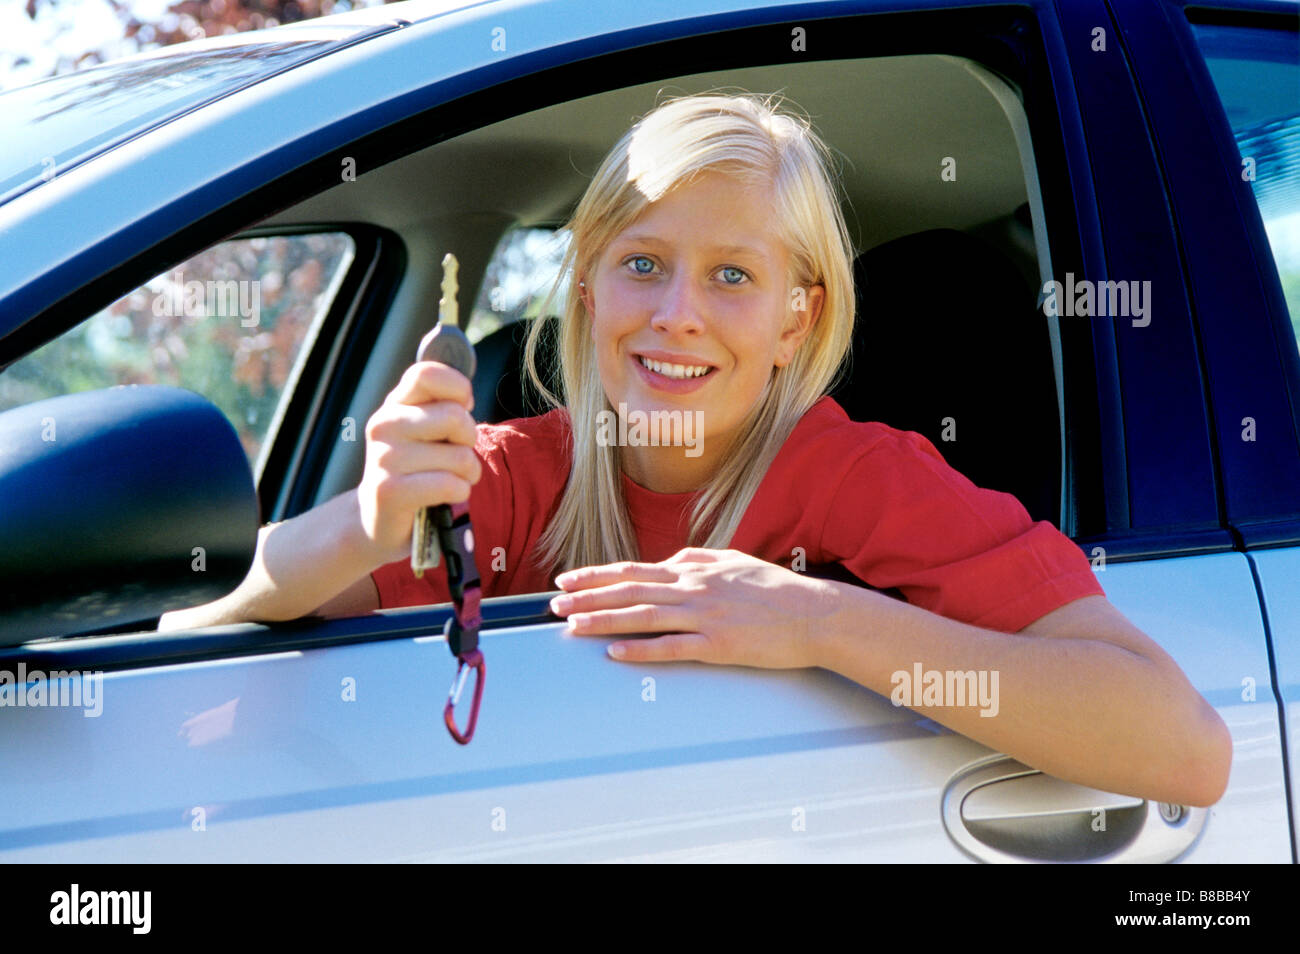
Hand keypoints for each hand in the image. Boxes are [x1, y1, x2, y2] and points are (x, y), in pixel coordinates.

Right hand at [355, 361, 482, 563]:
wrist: (378, 519)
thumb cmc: (416, 470)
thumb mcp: (426, 431)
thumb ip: (443, 406)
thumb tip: (465, 394)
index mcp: (395, 404)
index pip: (427, 374)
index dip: (457, 387)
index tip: (462, 407)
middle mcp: (384, 425)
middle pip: (455, 416)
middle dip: (469, 440)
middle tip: (457, 454)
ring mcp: (383, 458)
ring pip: (459, 456)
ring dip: (468, 473)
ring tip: (450, 479)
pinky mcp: (389, 491)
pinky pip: (449, 484)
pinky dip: (460, 492)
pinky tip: (446, 496)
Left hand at [549, 548, 839, 667]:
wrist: (814, 613)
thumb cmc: (774, 589)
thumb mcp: (732, 561)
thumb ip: (697, 559)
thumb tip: (669, 560)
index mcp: (694, 570)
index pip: (633, 570)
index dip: (596, 576)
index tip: (567, 581)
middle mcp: (693, 589)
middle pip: (630, 592)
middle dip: (587, 598)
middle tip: (554, 605)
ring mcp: (705, 617)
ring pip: (643, 617)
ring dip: (603, 621)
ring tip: (572, 626)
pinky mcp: (719, 646)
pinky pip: (673, 648)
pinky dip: (642, 650)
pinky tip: (615, 653)